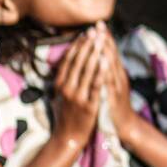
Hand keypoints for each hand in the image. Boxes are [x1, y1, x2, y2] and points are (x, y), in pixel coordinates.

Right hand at [50, 28, 103, 149]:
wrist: (70, 136)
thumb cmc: (67, 112)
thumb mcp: (61, 93)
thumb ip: (64, 77)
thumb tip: (68, 59)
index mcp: (60, 84)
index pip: (69, 60)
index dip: (78, 45)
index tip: (86, 33)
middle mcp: (67, 88)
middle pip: (78, 62)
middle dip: (88, 45)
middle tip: (95, 31)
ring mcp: (78, 97)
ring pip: (87, 71)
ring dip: (95, 54)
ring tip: (101, 40)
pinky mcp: (89, 105)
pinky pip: (96, 86)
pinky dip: (101, 72)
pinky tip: (106, 61)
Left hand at [93, 23, 138, 143]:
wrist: (123, 125)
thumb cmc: (114, 105)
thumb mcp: (113, 85)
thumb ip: (108, 72)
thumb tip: (102, 57)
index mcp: (117, 73)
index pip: (111, 51)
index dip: (105, 37)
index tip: (99, 24)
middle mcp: (118, 77)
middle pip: (111, 54)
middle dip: (104, 38)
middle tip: (98, 24)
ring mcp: (117, 86)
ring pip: (111, 65)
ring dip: (105, 49)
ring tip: (100, 35)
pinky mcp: (114, 96)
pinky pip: (109, 80)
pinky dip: (106, 69)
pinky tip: (103, 59)